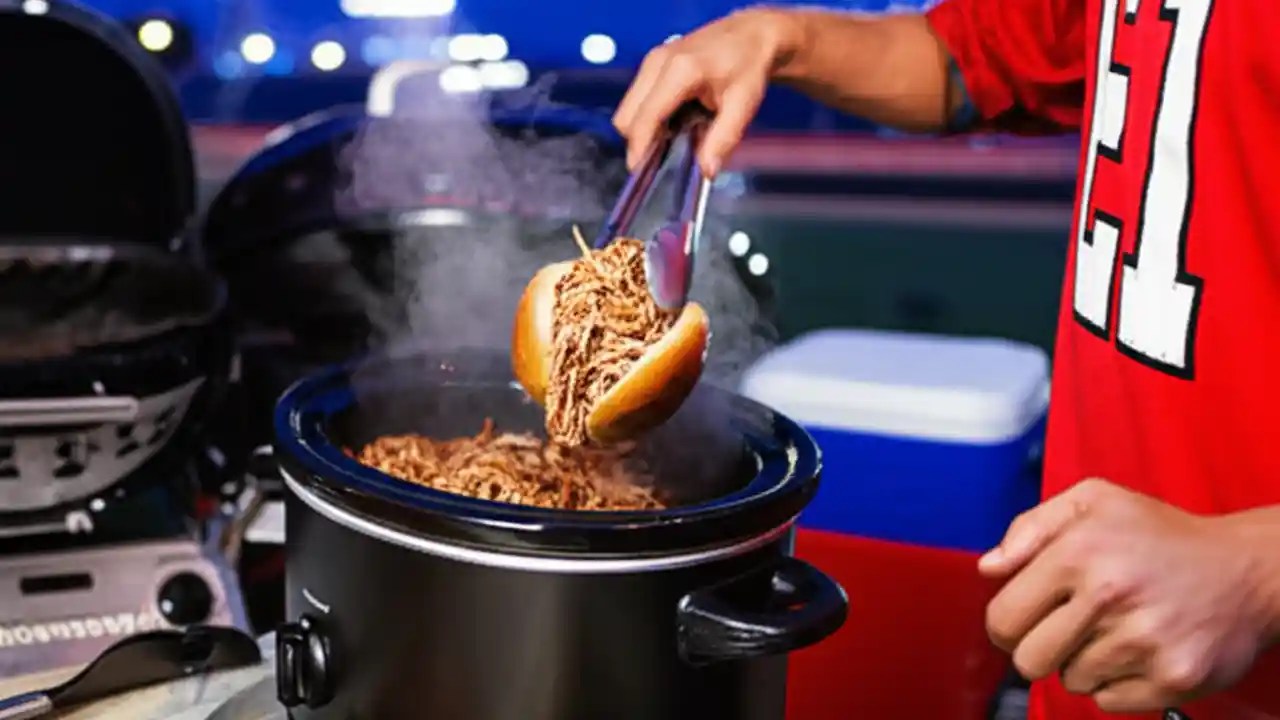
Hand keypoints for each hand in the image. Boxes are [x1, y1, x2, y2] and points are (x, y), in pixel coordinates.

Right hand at [612, 8, 799, 176]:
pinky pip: (637, 100)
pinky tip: (674, 120)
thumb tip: (707, 172)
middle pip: (626, 117)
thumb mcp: (743, 105)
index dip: (640, 149)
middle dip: (640, 142)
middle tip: (665, 157)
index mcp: (680, 71)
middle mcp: (658, 63)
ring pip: (628, 109)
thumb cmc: (749, 67)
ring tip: (674, 137)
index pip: (646, 118)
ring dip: (644, 130)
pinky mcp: (651, 63)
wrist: (751, 34)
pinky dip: (648, 117)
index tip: (642, 173)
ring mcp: (651, 61)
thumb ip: (723, 139)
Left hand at [980, 479, 1274, 712]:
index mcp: (1079, 551)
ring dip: (1083, 661)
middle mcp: (1109, 595)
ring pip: (1070, 681)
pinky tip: (1137, 650)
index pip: (1002, 619)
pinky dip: (1115, 683)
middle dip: (1038, 648)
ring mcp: (1143, 640)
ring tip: (1115, 629)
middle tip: (1066, 627)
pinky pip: (1108, 702)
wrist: (1246, 570)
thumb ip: (1030, 528)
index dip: (1006, 623)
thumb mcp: (1093, 501)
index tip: (1024, 618)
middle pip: (1028, 660)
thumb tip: (989, 567)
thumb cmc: (1162, 535)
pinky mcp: (1173, 677)